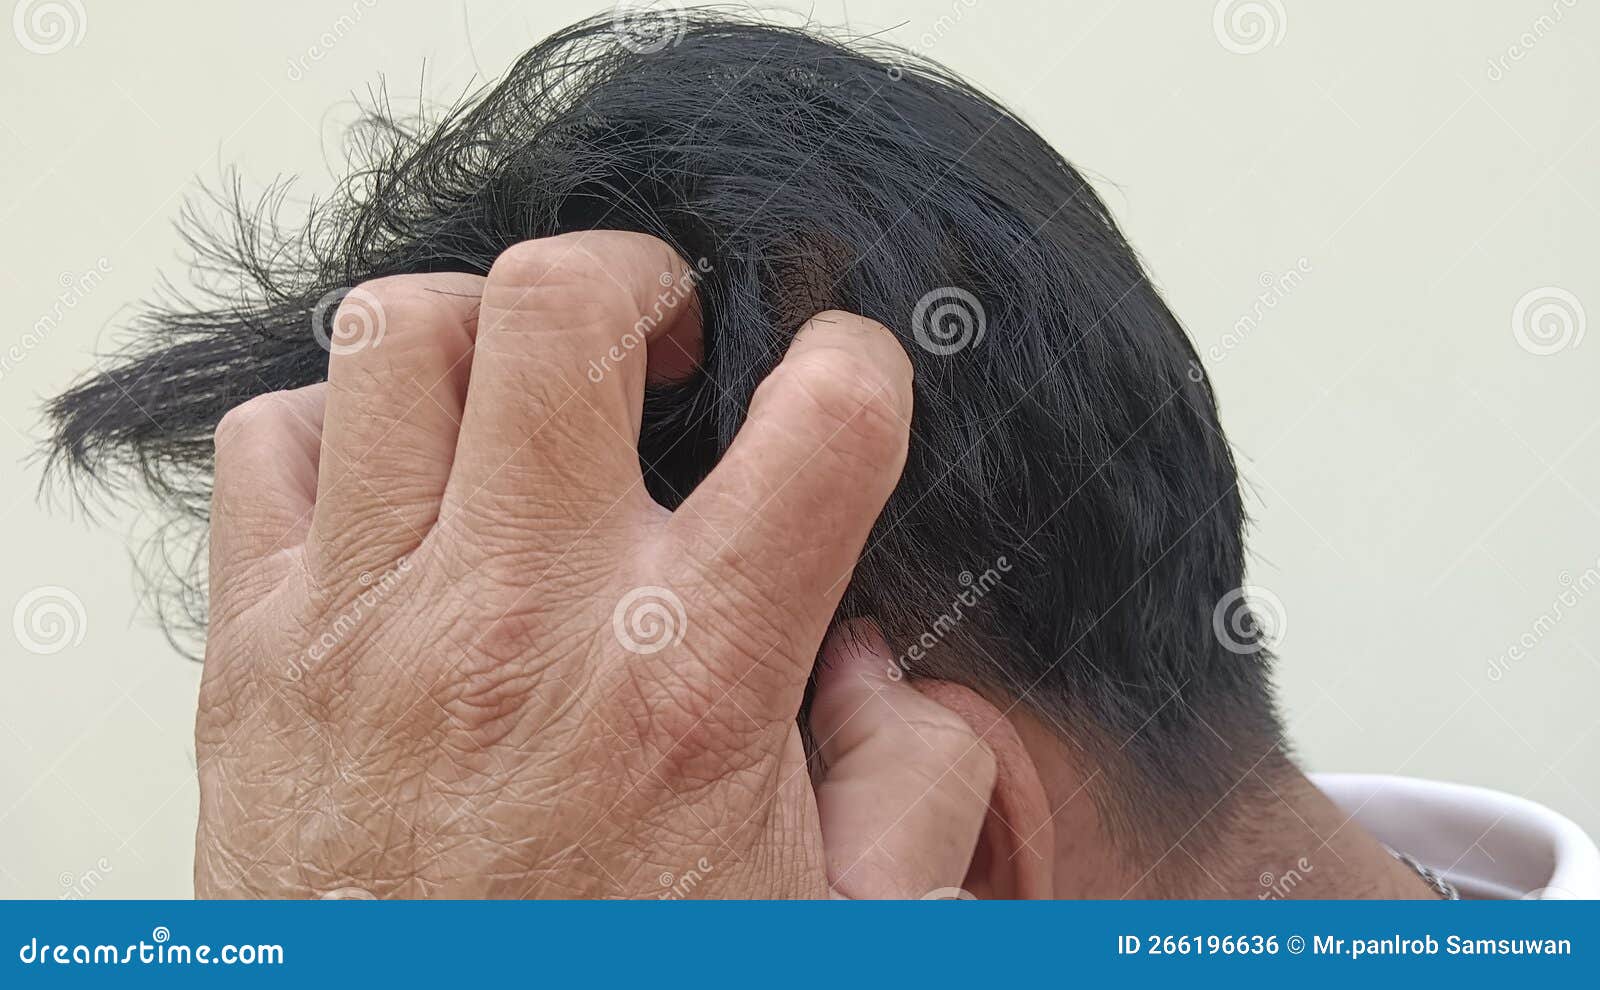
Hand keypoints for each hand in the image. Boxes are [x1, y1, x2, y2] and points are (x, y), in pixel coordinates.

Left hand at [197, 232, 996, 897]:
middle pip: (561, 305)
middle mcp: (523, 620)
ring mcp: (372, 623)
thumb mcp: (843, 930)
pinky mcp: (261, 657)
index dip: (858, 370)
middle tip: (661, 337)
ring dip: (483, 333)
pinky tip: (400, 489)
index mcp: (691, 679)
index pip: (824, 419)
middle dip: (637, 280)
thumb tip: (878, 669)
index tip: (839, 395)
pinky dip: (340, 427)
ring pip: (398, 337)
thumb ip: (913, 779)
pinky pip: (272, 445)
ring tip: (526, 394)